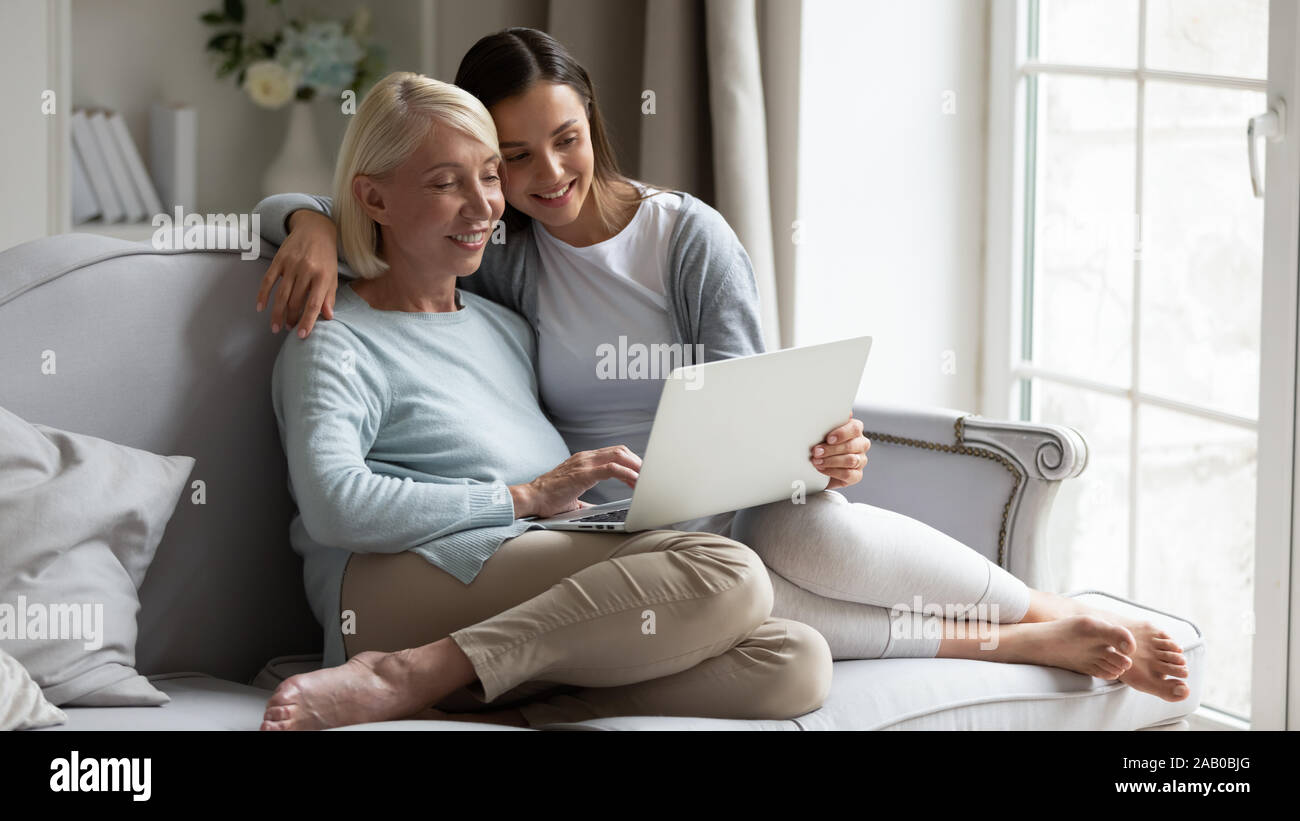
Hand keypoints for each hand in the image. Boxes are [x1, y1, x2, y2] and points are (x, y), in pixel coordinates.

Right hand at [256, 210, 339, 338]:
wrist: (315, 228)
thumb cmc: (326, 256)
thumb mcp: (332, 276)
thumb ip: (329, 296)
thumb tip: (328, 317)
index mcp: (322, 276)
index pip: (313, 304)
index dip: (307, 322)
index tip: (301, 335)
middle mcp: (306, 271)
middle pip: (295, 302)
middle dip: (290, 318)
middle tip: (288, 329)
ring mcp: (291, 265)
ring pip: (281, 295)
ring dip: (277, 313)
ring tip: (276, 326)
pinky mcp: (279, 259)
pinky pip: (268, 280)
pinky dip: (263, 295)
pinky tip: (260, 308)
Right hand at [509, 446, 640, 517]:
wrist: (531, 498)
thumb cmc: (549, 499)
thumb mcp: (573, 498)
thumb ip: (587, 501)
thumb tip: (597, 511)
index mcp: (584, 461)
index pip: (614, 453)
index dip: (631, 461)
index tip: (643, 473)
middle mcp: (586, 457)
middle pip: (621, 451)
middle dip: (638, 463)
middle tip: (649, 477)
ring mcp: (584, 463)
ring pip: (619, 456)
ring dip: (636, 467)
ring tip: (646, 480)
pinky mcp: (583, 473)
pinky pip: (611, 469)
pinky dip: (627, 474)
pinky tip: (635, 482)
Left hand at [810, 416, 869, 489]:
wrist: (821, 463)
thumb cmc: (824, 443)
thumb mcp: (824, 431)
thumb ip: (829, 421)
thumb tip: (835, 410)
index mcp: (855, 430)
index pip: (855, 428)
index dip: (842, 433)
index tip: (828, 438)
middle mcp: (861, 444)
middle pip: (852, 445)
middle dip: (831, 449)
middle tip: (816, 451)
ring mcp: (861, 460)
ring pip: (851, 460)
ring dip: (831, 461)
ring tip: (816, 461)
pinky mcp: (857, 475)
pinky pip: (848, 474)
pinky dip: (833, 472)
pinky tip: (822, 469)